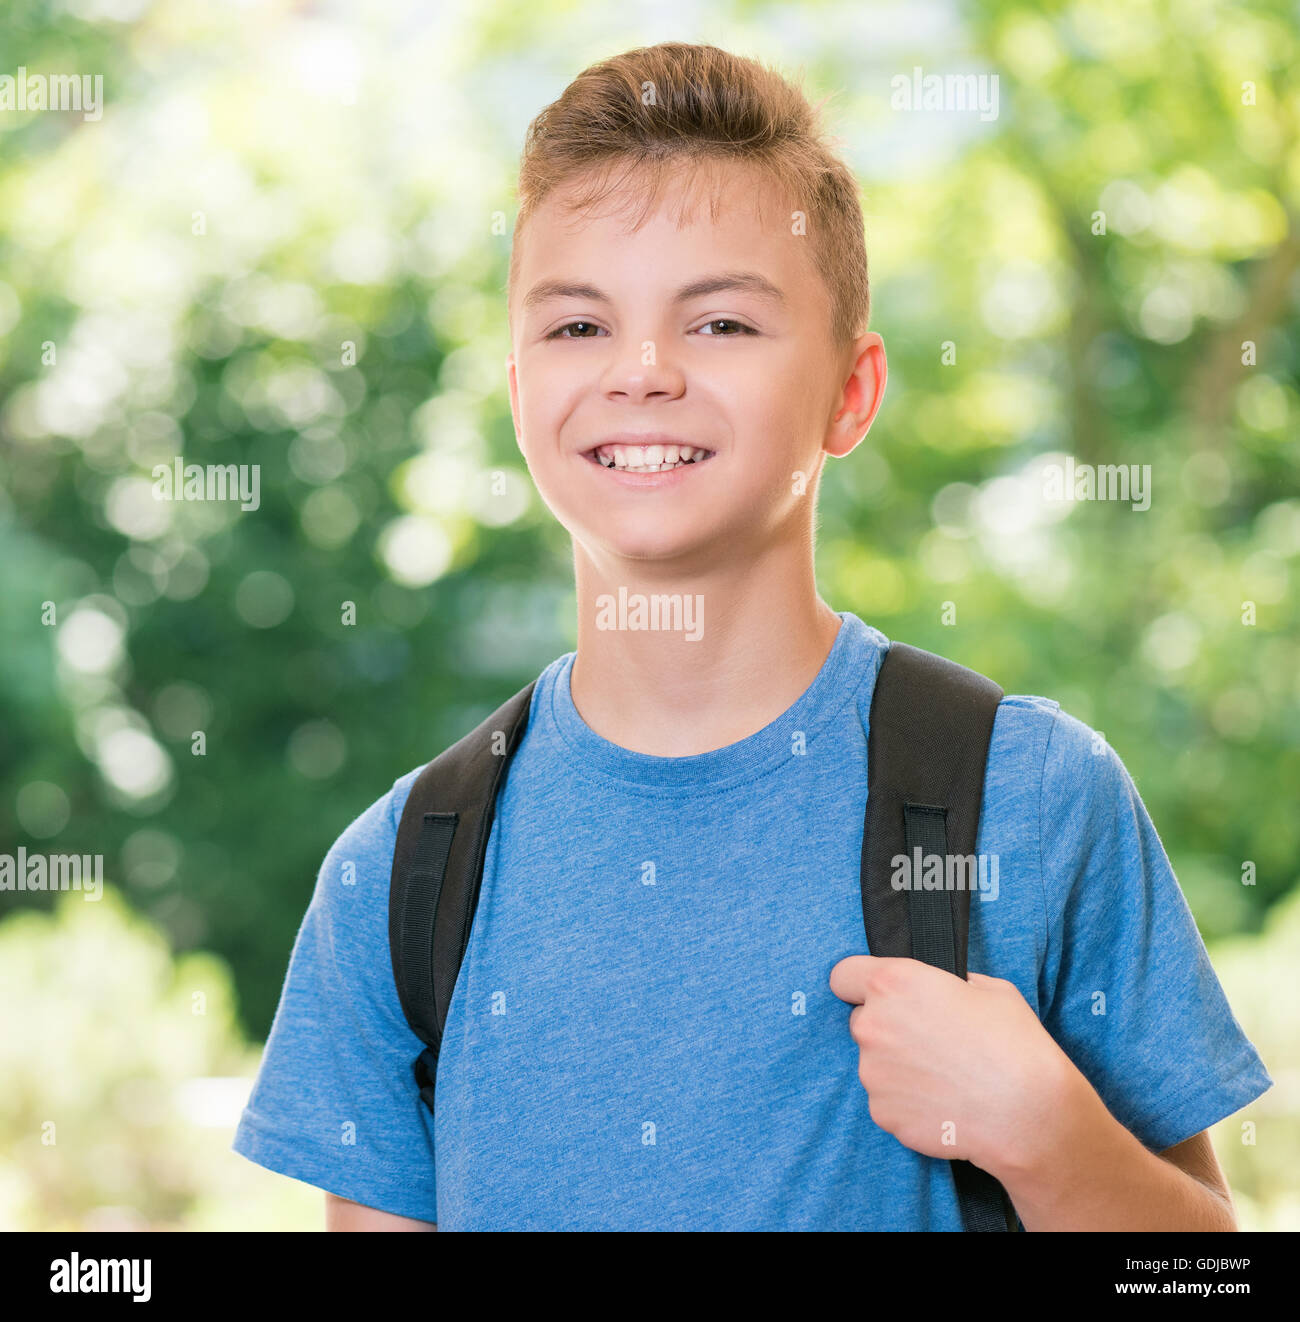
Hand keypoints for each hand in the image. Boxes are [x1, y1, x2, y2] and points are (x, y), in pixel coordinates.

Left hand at [828, 954, 1075, 1175]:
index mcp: (893, 984)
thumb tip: (935, 990)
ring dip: (897, 1067)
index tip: (878, 996)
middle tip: (929, 1042)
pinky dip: (906, 1101)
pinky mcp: (881, 1112)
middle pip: (862, 1020)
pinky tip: (943, 1102)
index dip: (860, 985)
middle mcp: (873, 1025)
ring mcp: (873, 1073)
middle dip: (887, 1028)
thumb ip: (944, 983)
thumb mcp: (987, 988)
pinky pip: (887, 1099)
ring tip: (944, 1077)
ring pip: (874, 1063)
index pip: (844, 975)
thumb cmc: (1014, 1044)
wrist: (1028, 1114)